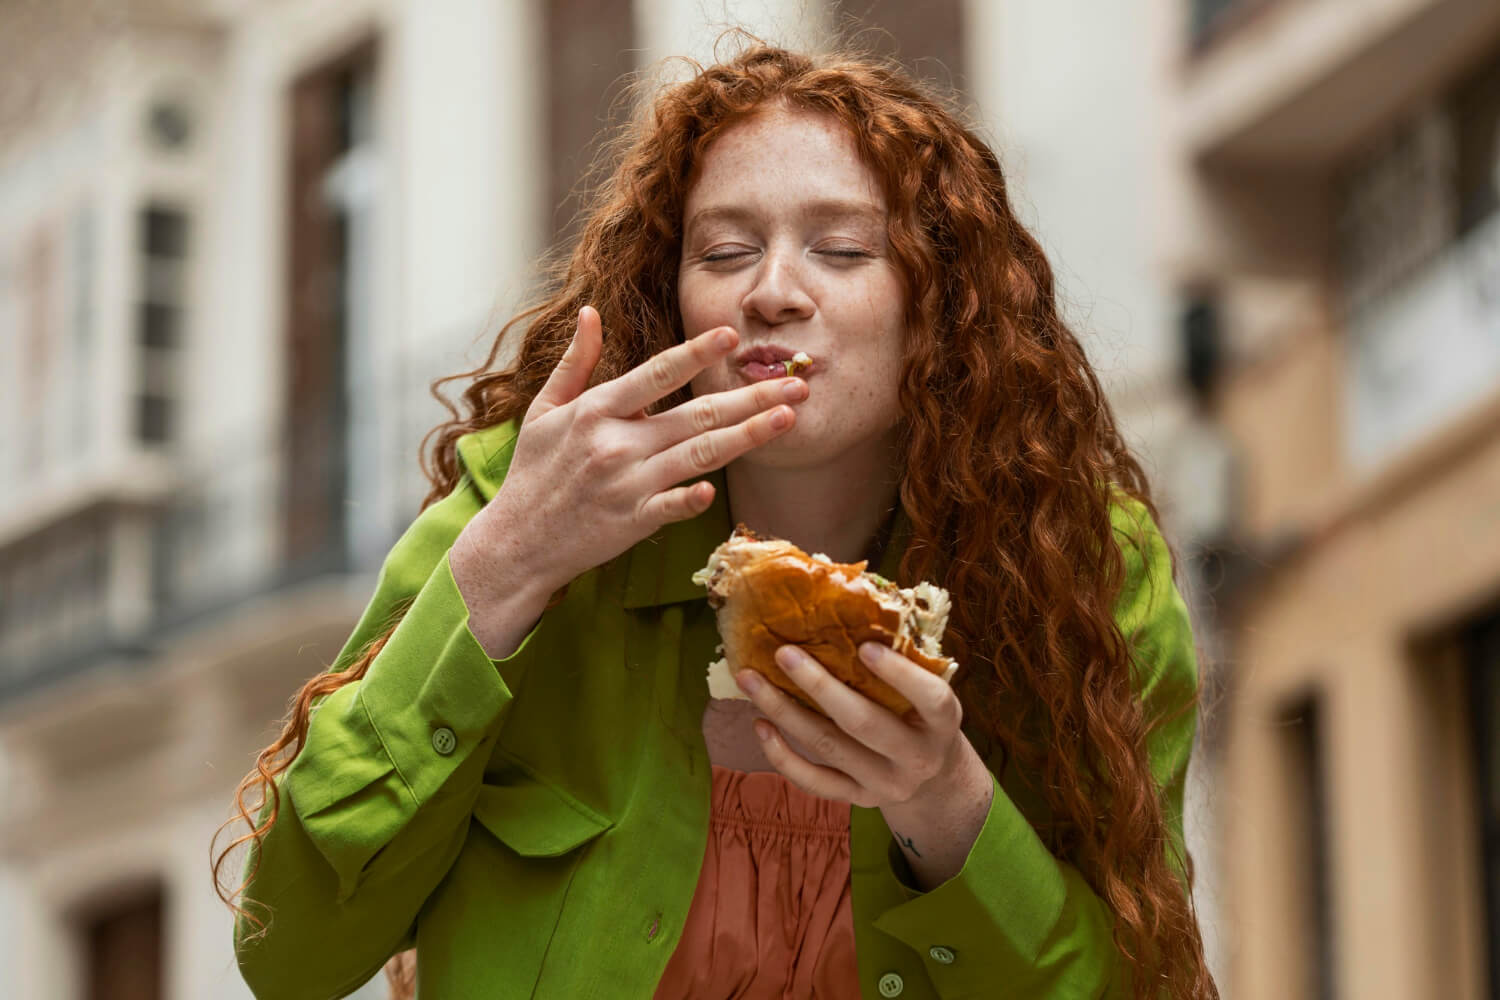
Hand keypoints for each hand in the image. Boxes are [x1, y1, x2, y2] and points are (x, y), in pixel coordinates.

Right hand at [459, 305, 808, 595]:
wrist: (516, 543)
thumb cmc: (534, 473)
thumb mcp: (543, 411)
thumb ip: (575, 362)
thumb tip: (591, 312)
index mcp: (596, 411)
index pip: (656, 374)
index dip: (695, 353)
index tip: (731, 336)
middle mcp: (616, 445)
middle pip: (695, 415)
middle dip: (750, 396)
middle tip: (796, 383)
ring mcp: (627, 485)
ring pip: (699, 456)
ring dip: (747, 437)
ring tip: (787, 419)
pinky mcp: (632, 523)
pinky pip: (671, 507)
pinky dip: (693, 498)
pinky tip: (718, 488)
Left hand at [734, 642, 966, 807]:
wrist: (936, 781)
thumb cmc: (925, 717)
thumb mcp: (932, 690)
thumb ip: (908, 660)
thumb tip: (859, 605)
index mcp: (943, 722)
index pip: (930, 698)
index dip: (899, 674)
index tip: (865, 646)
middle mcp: (917, 757)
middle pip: (863, 723)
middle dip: (819, 687)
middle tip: (783, 653)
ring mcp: (885, 783)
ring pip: (827, 747)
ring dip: (784, 711)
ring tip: (751, 679)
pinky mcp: (858, 798)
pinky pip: (814, 781)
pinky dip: (782, 755)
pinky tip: (760, 724)